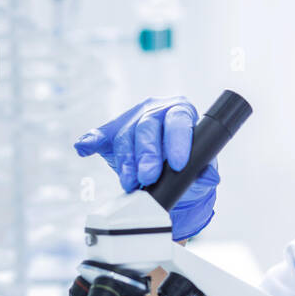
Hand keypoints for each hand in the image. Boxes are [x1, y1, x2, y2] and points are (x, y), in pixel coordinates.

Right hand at [74, 96, 219, 240]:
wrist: (169, 168)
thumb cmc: (188, 162)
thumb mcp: (202, 166)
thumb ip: (205, 169)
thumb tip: (210, 175)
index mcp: (180, 112)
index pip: (179, 121)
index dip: (177, 142)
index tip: (177, 164)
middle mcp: (156, 111)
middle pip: (148, 128)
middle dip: (147, 155)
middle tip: (148, 177)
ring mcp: (132, 120)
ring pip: (126, 137)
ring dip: (127, 162)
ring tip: (131, 184)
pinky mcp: (112, 133)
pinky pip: (101, 135)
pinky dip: (91, 141)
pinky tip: (84, 147)